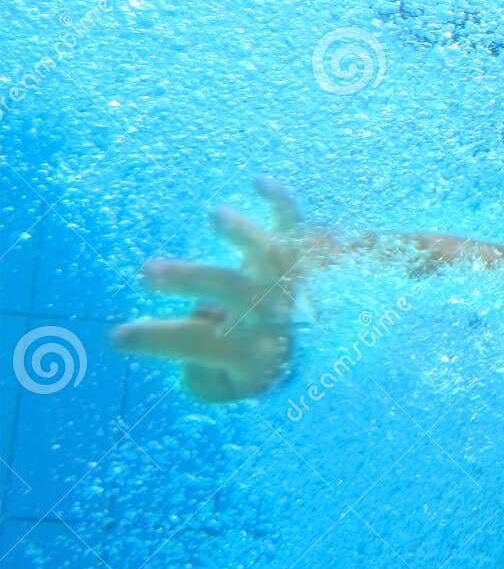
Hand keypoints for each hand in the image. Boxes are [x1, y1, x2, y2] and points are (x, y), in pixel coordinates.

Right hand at [111, 176, 334, 401]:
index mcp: (252, 353)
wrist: (321, 350)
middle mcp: (273, 315)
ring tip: (217, 216)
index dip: (158, 340)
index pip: (201, 344)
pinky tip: (258, 181)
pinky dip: (282, 203)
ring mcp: (287, 283)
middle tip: (148, 273)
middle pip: (235, 292)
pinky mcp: (296, 256)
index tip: (116, 336)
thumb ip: (201, 376)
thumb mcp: (225, 387)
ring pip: (272, 255)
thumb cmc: (253, 365)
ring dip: (245, 234)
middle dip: (192, 279)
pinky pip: (295, 226)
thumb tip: (186, 349)